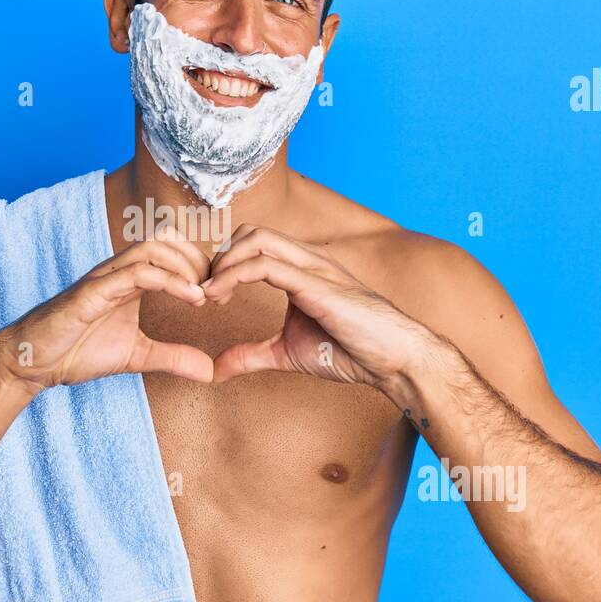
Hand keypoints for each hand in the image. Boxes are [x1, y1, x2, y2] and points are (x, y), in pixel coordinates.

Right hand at [0, 227, 213, 392]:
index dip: (201, 266)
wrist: (32, 361)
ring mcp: (105, 276)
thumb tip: (209, 371)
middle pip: (168, 238)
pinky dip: (171, 282)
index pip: (172, 250)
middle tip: (218, 293)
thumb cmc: (76, 350)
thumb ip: (172, 357)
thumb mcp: (137, 355)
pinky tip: (192, 300)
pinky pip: (138, 273)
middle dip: (199, 260)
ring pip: (154, 247)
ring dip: (187, 267)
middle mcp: (118, 269)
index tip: (221, 296)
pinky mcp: (93, 291)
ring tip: (206, 295)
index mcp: (129, 278)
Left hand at [201, 224, 427, 389]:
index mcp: (302, 269)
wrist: (393, 360)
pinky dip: (233, 276)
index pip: (254, 244)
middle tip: (207, 292)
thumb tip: (217, 369)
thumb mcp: (286, 354)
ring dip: (223, 263)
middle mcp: (306, 260)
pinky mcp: (314, 283)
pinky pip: (264, 265)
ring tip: (210, 293)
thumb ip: (251, 355)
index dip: (225, 264)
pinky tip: (219, 296)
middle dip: (220, 257)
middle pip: (250, 232)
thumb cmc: (352, 351)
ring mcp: (312, 267)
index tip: (210, 296)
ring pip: (255, 239)